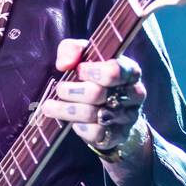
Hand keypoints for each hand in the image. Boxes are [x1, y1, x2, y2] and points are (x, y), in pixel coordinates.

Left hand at [42, 39, 148, 161]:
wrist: (111, 109)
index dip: (91, 71)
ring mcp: (129, 116)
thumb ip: (72, 50)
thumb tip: (64, 64)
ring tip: (50, 106)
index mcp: (130, 70)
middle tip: (59, 89)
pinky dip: (80, 128)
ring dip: (67, 110)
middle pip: (97, 93)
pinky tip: (73, 123)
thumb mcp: (84, 57)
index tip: (78, 71)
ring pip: (94, 115)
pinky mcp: (120, 135)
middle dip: (72, 91)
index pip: (113, 71)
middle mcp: (135, 93)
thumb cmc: (95, 77)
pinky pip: (97, 134)